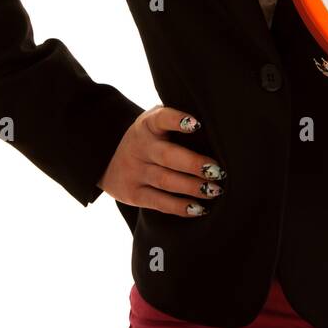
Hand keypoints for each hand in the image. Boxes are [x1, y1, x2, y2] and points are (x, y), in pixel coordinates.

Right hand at [97, 105, 225, 214]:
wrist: (109, 160)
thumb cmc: (149, 140)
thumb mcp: (154, 124)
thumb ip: (176, 122)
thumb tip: (215, 129)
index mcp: (147, 125)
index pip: (161, 118)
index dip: (177, 120)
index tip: (197, 124)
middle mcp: (139, 147)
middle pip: (167, 156)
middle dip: (194, 164)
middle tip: (218, 171)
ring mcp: (134, 172)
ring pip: (165, 181)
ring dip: (192, 187)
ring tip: (215, 190)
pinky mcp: (133, 194)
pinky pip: (159, 202)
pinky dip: (180, 207)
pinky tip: (199, 208)